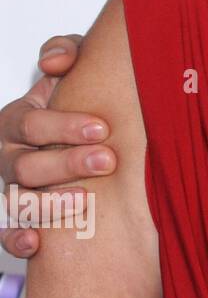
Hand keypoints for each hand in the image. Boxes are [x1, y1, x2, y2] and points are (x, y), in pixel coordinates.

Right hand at [0, 36, 114, 258]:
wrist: (84, 134)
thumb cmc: (78, 100)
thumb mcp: (72, 69)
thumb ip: (66, 53)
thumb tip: (55, 61)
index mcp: (17, 121)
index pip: (29, 123)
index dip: (63, 126)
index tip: (101, 128)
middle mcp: (9, 156)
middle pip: (26, 165)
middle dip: (66, 163)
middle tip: (107, 160)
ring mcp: (12, 189)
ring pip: (18, 201)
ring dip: (48, 204)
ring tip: (83, 202)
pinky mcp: (19, 218)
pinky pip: (8, 234)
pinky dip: (17, 240)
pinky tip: (37, 244)